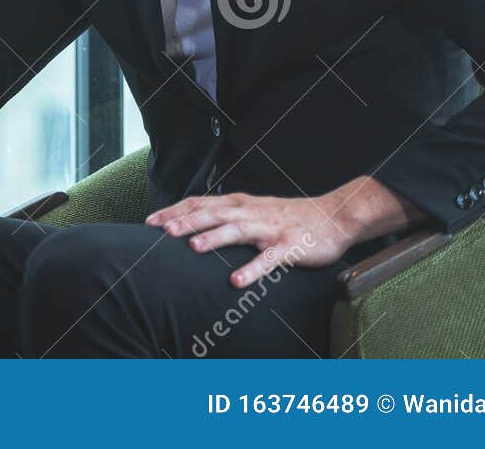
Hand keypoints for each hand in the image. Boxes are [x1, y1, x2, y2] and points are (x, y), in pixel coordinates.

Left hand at [144, 191, 353, 288]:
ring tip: (193, 247)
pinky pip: (269, 259)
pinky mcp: (289, 246)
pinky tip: (237, 281)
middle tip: (161, 230)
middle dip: (186, 221)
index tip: (150, 221)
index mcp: (239, 204)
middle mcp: (250, 212)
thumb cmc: (289, 217)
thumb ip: (227, 214)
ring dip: (214, 237)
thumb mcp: (253, 209)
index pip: (200, 203)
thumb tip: (195, 220)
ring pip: (237, 230)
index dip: (175, 211)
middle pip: (212, 213)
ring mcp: (269, 229)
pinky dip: (252, 269)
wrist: (333, 216)